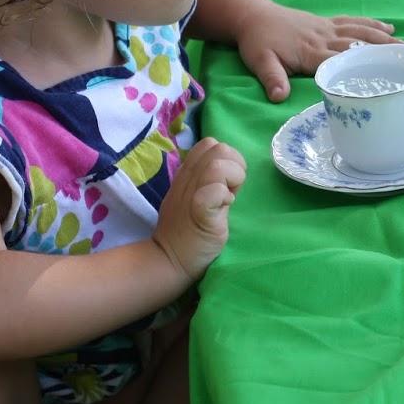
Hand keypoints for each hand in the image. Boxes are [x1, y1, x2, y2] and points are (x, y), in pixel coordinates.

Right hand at [154, 137, 246, 281]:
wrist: (168, 259)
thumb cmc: (186, 229)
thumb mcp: (193, 195)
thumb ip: (207, 179)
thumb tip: (229, 167)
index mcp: (189, 172)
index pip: (210, 144)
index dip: (227, 158)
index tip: (228, 182)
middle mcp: (189, 178)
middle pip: (220, 148)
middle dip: (235, 167)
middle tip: (230, 191)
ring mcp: (191, 193)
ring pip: (218, 164)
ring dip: (232, 181)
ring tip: (226, 201)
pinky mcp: (200, 214)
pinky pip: (213, 192)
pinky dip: (223, 197)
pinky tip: (222, 210)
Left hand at [236, 4, 398, 102]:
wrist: (252, 16)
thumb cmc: (257, 42)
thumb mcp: (259, 61)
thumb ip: (271, 78)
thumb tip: (279, 97)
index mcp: (310, 52)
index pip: (340, 60)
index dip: (362, 65)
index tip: (385, 73)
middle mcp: (323, 38)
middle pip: (358, 45)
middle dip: (384, 51)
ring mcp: (327, 29)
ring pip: (361, 32)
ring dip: (385, 38)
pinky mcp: (327, 22)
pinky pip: (353, 22)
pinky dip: (372, 24)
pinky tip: (389, 28)